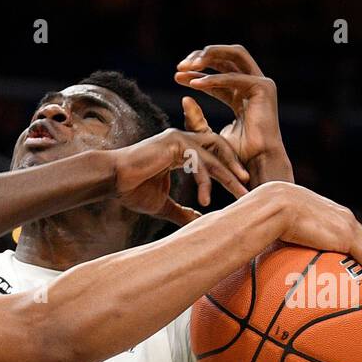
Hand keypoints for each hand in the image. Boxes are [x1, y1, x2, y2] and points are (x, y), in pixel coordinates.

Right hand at [110, 127, 249, 225]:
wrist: (111, 181)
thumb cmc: (132, 190)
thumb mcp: (163, 204)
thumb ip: (181, 211)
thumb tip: (198, 223)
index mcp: (181, 150)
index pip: (212, 156)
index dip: (227, 170)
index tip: (240, 189)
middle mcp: (182, 140)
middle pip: (219, 150)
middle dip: (235, 168)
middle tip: (249, 188)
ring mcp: (178, 138)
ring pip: (213, 154)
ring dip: (228, 174)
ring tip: (240, 192)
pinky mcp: (173, 143)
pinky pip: (197, 160)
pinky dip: (204, 180)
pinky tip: (205, 199)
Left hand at [175, 45, 291, 182]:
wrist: (251, 169)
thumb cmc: (232, 160)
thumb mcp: (208, 136)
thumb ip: (196, 119)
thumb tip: (184, 99)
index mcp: (242, 96)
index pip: (218, 75)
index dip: (197, 72)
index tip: (176, 76)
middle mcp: (252, 86)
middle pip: (227, 57)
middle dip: (202, 57)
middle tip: (180, 66)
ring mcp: (261, 84)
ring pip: (235, 54)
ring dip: (209, 56)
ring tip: (186, 66)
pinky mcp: (264, 88)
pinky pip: (234, 77)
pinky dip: (213, 79)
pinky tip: (194, 84)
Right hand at [257, 181, 361, 280]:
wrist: (277, 206)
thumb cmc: (270, 214)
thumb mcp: (281, 226)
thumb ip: (282, 239)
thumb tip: (264, 256)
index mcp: (331, 214)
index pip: (352, 232)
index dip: (361, 247)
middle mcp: (346, 218)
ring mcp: (349, 228)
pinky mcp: (348, 239)